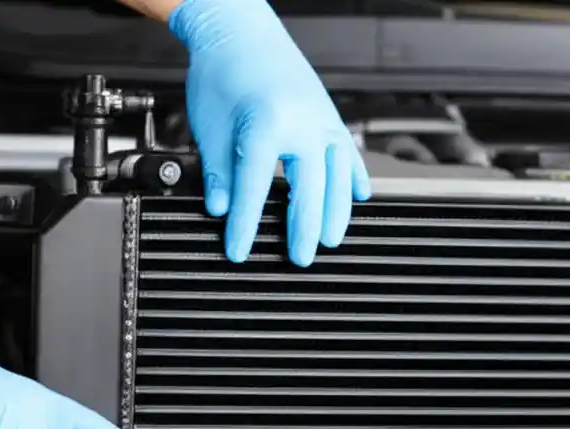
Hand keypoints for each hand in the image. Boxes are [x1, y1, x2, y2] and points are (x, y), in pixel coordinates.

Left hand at [170, 0, 371, 266]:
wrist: (239, 30)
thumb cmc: (222, 70)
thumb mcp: (210, 126)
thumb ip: (218, 173)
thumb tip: (223, 210)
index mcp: (267, 124)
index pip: (257, 189)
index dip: (247, 226)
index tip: (239, 253)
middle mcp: (302, 122)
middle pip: (309, 187)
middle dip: (304, 227)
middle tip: (300, 258)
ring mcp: (322, 118)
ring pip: (339, 173)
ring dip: (337, 210)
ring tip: (332, 239)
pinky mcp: (329, 114)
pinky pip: (349, 152)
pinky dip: (355, 176)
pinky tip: (360, 196)